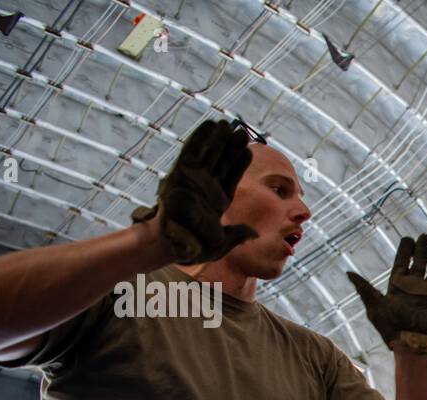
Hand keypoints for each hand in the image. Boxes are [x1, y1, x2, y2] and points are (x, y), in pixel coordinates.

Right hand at [131, 120, 257, 264]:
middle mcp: (206, 189)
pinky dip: (201, 138)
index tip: (248, 151)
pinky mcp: (180, 174)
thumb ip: (236, 235)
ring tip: (229, 124)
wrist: (172, 246)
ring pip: (210, 155)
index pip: (232, 178)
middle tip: (241, 131)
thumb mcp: (221, 244)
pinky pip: (192, 152)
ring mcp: (194, 180)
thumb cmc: (195, 249)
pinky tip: (210, 125)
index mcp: (218, 203)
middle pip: (222, 163)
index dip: (239, 164)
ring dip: (219, 140)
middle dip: (230, 147)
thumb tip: (253, 233)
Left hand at [347, 234, 426, 362]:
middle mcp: (414, 287)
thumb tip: (349, 273)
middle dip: (423, 248)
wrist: (411, 346)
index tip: (408, 238)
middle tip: (425, 236)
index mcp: (397, 286)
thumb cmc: (390, 329)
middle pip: (420, 261)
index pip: (401, 262)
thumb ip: (364, 289)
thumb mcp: (374, 307)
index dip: (405, 249)